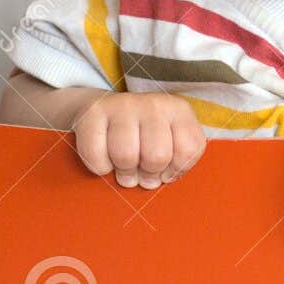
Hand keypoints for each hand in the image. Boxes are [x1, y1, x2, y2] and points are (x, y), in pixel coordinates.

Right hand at [73, 92, 205, 188]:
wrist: (102, 111)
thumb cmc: (141, 136)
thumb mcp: (170, 142)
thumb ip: (179, 160)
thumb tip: (166, 179)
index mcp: (178, 110)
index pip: (189, 149)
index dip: (175, 170)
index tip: (165, 171)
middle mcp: (153, 103)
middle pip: (157, 156)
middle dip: (148, 174)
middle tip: (141, 173)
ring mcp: (123, 105)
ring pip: (126, 156)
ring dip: (124, 172)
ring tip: (124, 169)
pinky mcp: (94, 112)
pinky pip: (97, 156)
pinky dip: (100, 167)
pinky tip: (105, 160)